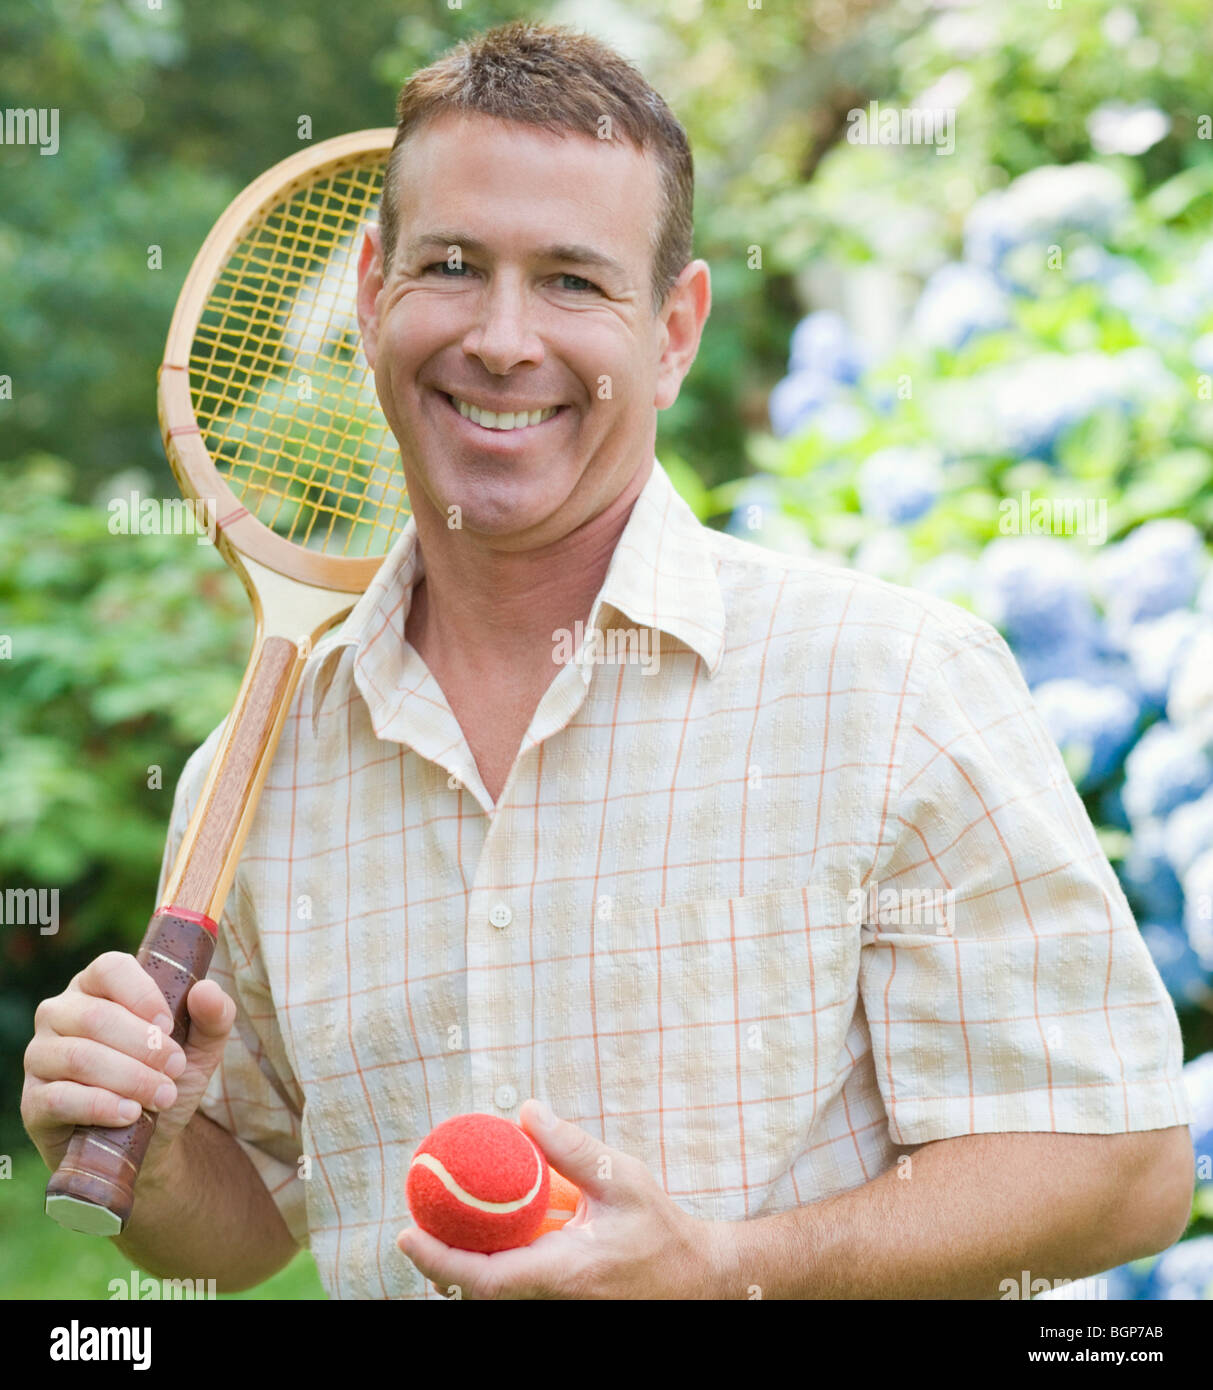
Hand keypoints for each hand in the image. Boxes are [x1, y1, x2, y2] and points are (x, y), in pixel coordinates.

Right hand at [21, 950, 235, 1180]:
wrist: (148, 1140)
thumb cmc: (167, 1078)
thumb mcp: (201, 1047)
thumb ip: (214, 1016)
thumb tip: (207, 990)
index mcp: (98, 987)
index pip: (110, 968)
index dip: (141, 994)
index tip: (169, 1025)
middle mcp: (61, 1014)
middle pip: (96, 1017)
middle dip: (145, 1046)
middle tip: (176, 1069)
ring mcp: (41, 1056)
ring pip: (79, 1057)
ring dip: (130, 1078)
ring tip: (163, 1095)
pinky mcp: (33, 1102)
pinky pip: (60, 1098)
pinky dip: (101, 1105)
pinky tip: (130, 1114)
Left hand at [397, 1099, 735, 1298]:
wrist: (696, 1280)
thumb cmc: (660, 1230)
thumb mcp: (620, 1178)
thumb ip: (571, 1147)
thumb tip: (527, 1111)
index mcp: (561, 1273)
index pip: (483, 1278)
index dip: (438, 1260)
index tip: (405, 1235)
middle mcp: (550, 1300)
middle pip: (474, 1292)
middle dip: (437, 1262)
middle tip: (411, 1224)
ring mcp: (552, 1305)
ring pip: (491, 1293)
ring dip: (460, 1262)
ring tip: (434, 1223)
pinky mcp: (558, 1301)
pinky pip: (511, 1286)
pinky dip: (488, 1261)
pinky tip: (482, 1229)